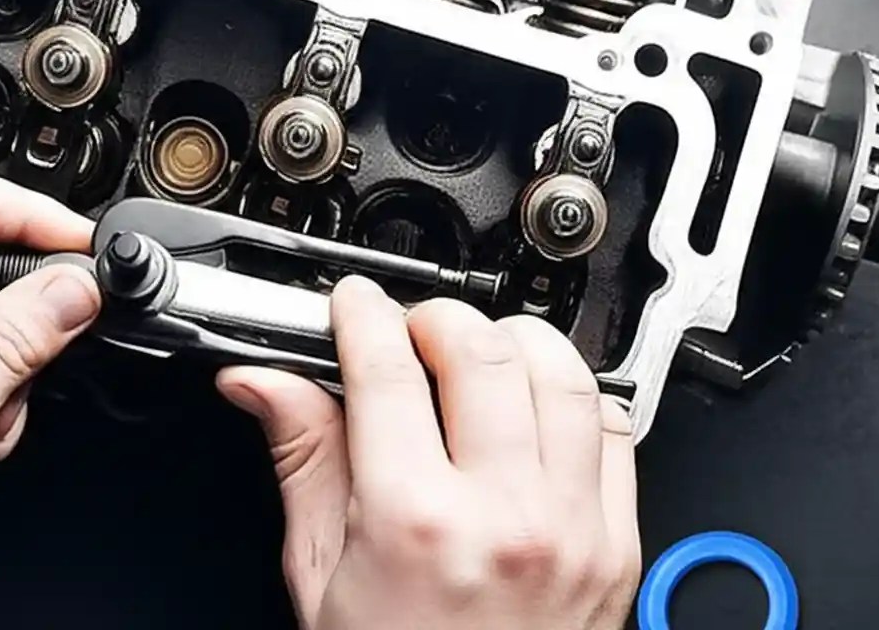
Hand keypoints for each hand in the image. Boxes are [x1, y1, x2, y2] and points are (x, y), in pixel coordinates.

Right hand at [217, 277, 639, 628]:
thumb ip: (302, 460)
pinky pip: (613, 428)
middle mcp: (504, 515)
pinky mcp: (616, 544)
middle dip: (433, 316)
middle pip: (479, 351)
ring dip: (510, 340)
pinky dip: (571, 393)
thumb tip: (262, 385)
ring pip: (559, 374)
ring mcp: (573, 528)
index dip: (361, 315)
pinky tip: (534, 402)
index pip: (386, 368)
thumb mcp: (320, 572)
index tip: (353, 305)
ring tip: (474, 352)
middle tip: (406, 329)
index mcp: (414, 521)